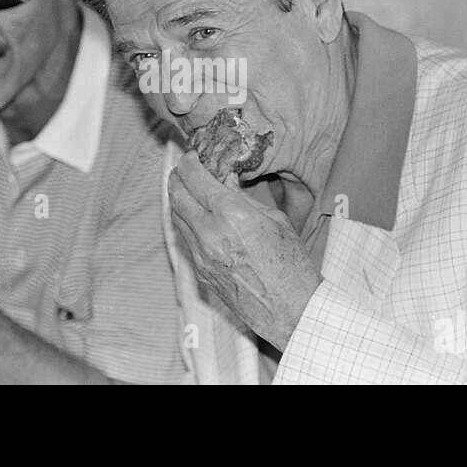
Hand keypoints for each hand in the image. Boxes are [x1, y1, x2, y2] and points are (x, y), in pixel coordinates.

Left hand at [168, 151, 321, 350]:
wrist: (290, 310)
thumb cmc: (291, 264)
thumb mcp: (275, 219)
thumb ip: (243, 198)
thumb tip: (224, 180)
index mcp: (232, 214)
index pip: (195, 177)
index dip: (190, 161)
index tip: (193, 156)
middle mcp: (210, 232)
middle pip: (176, 194)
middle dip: (177, 176)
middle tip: (183, 168)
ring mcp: (201, 254)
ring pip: (175, 216)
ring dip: (177, 198)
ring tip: (186, 188)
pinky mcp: (200, 271)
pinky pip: (184, 238)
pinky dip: (185, 221)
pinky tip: (195, 216)